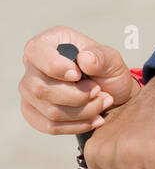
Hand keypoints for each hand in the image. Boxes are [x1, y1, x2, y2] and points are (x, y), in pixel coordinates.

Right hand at [20, 26, 137, 135]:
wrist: (109, 93)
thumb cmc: (105, 71)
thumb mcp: (112, 59)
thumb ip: (101, 56)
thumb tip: (84, 59)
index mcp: (49, 42)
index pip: (37, 52)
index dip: (55, 67)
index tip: (78, 75)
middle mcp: (32, 65)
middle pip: (41, 89)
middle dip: (77, 96)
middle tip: (99, 91)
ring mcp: (29, 90)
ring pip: (49, 111)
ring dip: (83, 111)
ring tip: (102, 102)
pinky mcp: (32, 112)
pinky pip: (49, 126)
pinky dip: (76, 125)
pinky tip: (93, 119)